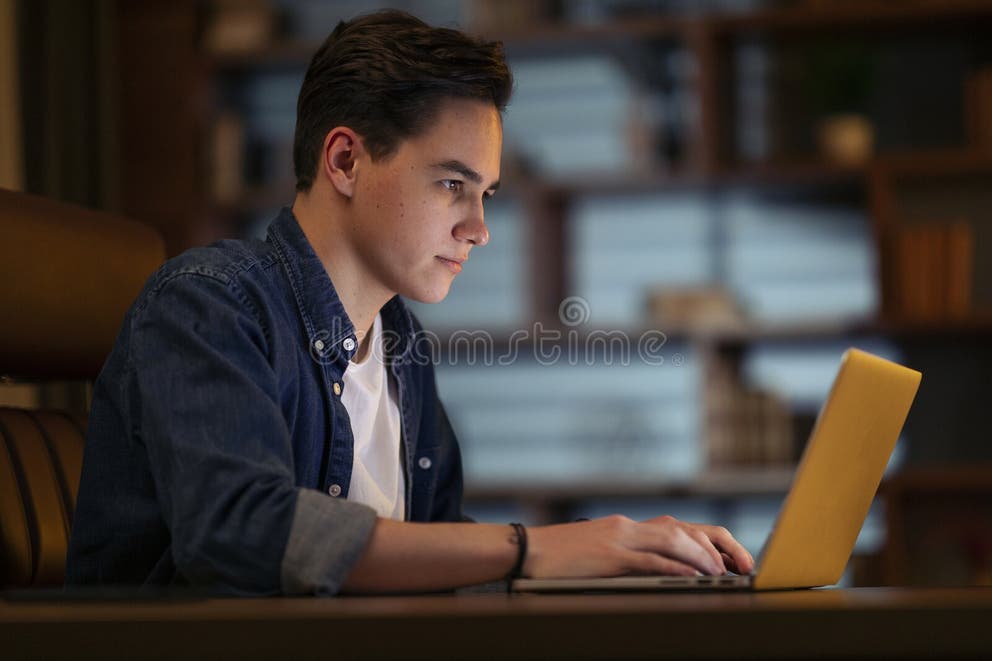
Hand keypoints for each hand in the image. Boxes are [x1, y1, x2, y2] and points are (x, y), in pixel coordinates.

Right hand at [524, 515, 753, 578]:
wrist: (525, 551)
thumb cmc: (559, 558)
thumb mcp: (599, 554)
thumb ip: (627, 558)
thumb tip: (659, 572)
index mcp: (628, 527)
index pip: (681, 527)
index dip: (712, 541)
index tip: (734, 559)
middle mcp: (629, 527)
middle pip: (685, 528)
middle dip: (718, 546)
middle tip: (741, 565)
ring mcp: (620, 539)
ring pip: (673, 538)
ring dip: (702, 555)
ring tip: (722, 572)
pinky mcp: (610, 555)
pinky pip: (650, 559)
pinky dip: (675, 566)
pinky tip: (692, 576)